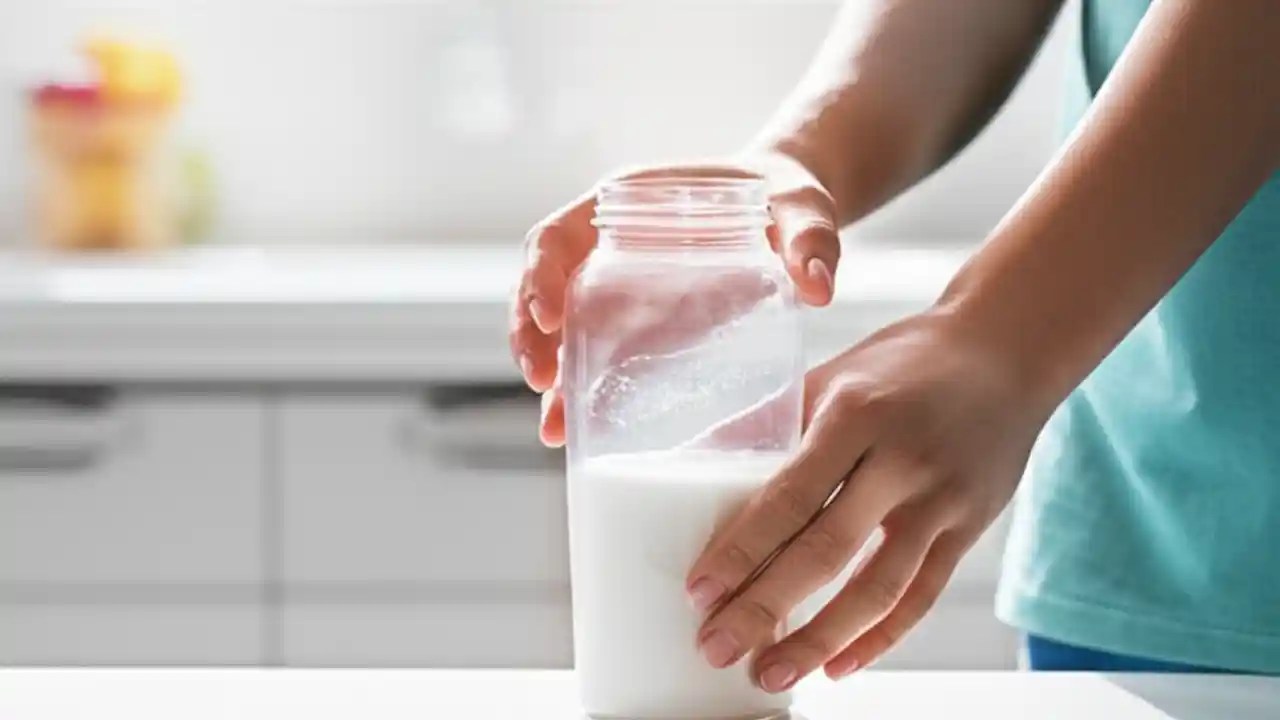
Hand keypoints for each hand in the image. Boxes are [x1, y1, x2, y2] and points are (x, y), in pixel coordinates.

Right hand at [510, 153, 842, 445]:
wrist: (790, 213)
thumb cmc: (786, 196)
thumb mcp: (802, 206)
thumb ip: (810, 237)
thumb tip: (819, 288)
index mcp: (625, 202)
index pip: (556, 234)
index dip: (539, 275)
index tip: (550, 317)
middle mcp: (606, 243)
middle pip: (539, 287)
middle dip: (529, 336)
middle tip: (541, 383)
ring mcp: (615, 283)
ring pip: (557, 327)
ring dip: (548, 372)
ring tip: (554, 427)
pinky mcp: (634, 319)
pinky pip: (590, 351)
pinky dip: (578, 388)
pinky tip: (578, 429)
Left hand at [685, 310, 1052, 689]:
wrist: (1005, 352)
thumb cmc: (903, 361)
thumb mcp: (834, 375)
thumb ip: (776, 423)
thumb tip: (700, 463)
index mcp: (856, 416)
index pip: (788, 497)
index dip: (742, 550)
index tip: (700, 590)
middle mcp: (902, 462)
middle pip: (826, 552)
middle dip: (764, 607)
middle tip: (716, 647)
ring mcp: (942, 501)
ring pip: (877, 589)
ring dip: (820, 640)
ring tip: (772, 672)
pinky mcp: (969, 528)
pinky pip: (922, 597)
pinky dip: (880, 637)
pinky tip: (839, 665)